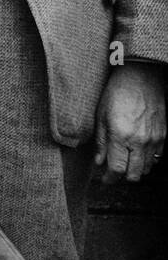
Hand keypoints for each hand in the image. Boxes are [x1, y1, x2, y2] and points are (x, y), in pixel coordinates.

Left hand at [94, 63, 165, 182]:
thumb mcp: (101, 116)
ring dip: (135, 170)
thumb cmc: (116, 94)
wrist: (141, 79)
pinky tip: (137, 153)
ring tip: (124, 161)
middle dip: (122, 178)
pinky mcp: (164, 136)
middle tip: (113, 173)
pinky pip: (157, 158)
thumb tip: (99, 162)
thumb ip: (101, 142)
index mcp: (120, 136)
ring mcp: (154, 140)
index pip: (117, 169)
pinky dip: (146, 161)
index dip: (109, 179)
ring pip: (146, 169)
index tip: (104, 180)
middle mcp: (139, 141)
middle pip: (134, 175)